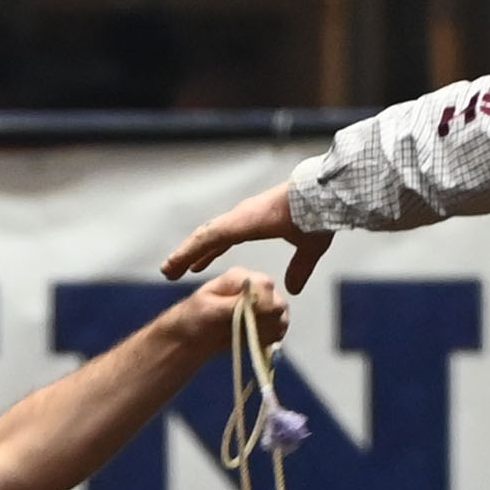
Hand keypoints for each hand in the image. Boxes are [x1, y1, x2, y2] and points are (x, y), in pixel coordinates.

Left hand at [160, 181, 334, 293]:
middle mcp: (242, 218)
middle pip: (209, 238)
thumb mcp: (309, 249)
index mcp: (255, 222)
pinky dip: (189, 251)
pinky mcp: (238, 223)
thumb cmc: (319, 218)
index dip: (210, 252)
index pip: (225, 238)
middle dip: (191, 254)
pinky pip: (207, 239)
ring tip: (167, 270)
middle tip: (174, 269)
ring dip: (184, 254)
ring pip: (203, 238)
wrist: (323, 200)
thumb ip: (299, 268)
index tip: (196, 265)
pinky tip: (175, 263)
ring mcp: (238, 219)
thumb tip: (292, 289)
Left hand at [164, 269, 289, 359]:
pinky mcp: (268, 320)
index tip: (247, 321)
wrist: (192, 336)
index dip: (262, 307)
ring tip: (243, 336)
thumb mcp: (210, 310)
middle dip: (264, 323)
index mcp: (241, 277)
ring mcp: (264, 303)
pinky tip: (249, 340)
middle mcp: (256, 287)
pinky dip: (268, 339)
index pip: (266, 286)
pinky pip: (279, 331)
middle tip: (243, 331)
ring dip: (266, 333)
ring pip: (282, 319)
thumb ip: (237, 305)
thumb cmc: (194, 319)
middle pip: (278, 304)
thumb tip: (265, 303)